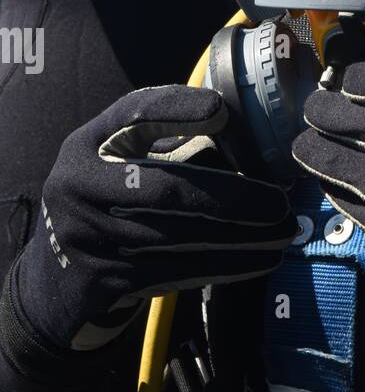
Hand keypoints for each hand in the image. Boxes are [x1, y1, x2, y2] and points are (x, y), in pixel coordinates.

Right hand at [14, 86, 296, 350]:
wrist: (53, 282)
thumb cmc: (107, 209)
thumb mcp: (116, 168)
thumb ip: (167, 150)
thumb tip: (248, 143)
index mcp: (84, 147)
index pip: (129, 117)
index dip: (174, 109)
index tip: (220, 111)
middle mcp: (78, 187)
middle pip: (164, 188)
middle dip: (230, 197)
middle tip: (279, 202)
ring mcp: (89, 237)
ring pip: (179, 237)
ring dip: (241, 237)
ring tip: (285, 232)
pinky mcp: (106, 279)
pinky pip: (178, 271)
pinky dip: (226, 265)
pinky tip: (262, 259)